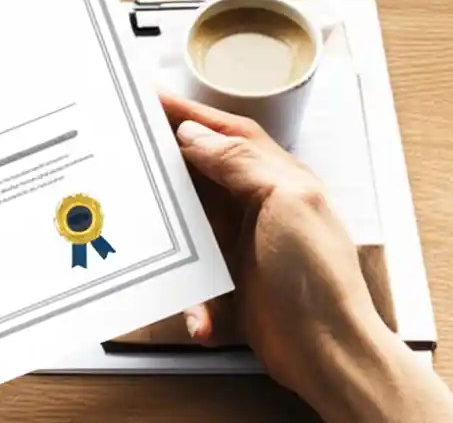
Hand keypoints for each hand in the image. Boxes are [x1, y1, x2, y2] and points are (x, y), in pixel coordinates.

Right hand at [162, 93, 452, 421]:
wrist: (327, 353)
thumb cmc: (319, 278)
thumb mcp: (288, 202)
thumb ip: (241, 162)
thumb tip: (194, 134)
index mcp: (274, 178)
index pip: (225, 132)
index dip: (187, 113)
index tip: (148, 98)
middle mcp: (254, 205)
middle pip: (198, 171)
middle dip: (163, 162)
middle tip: (125, 151)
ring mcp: (239, 243)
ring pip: (185, 220)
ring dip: (166, 232)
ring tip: (141, 230)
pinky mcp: (227, 280)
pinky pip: (190, 277)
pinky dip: (189, 296)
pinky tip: (198, 314)